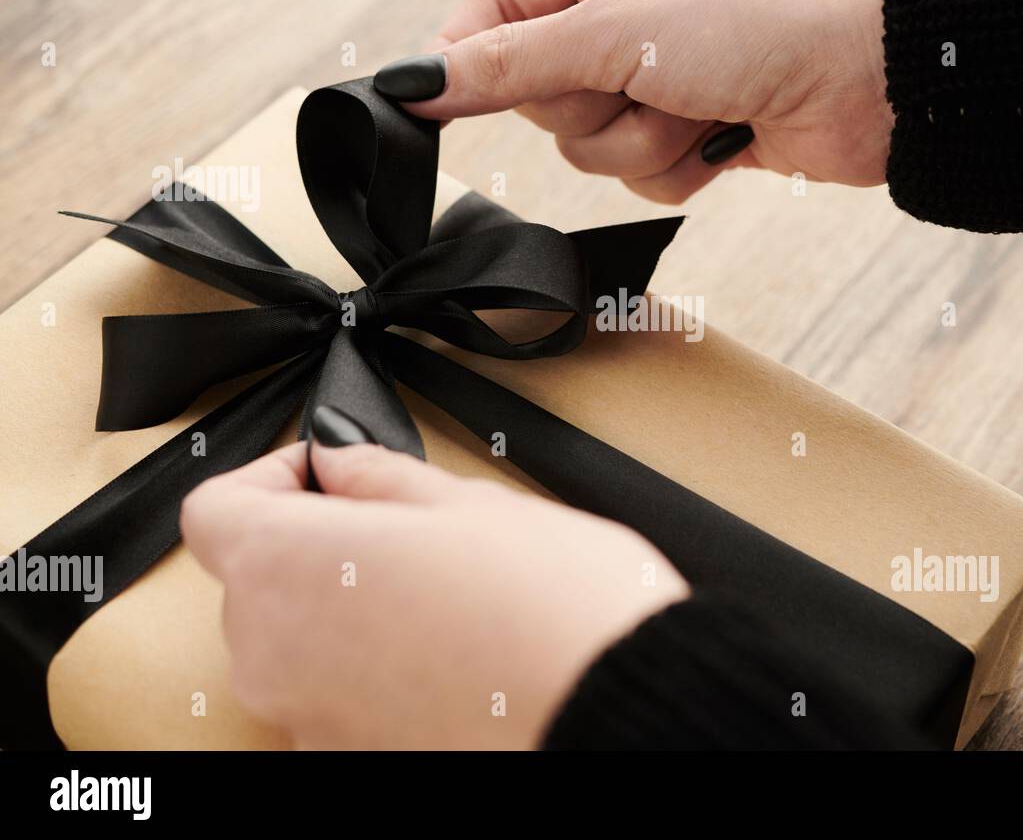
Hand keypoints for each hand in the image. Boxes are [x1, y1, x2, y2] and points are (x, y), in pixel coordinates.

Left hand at [180, 440, 688, 748]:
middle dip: (321, 542)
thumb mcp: (468, 503)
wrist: (609, 712)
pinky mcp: (348, 757)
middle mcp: (273, 652)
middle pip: (257, 578)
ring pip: (299, 641)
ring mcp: (306, 717)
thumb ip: (381, 477)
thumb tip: (344, 463)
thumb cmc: (549, 606)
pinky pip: (336, 697)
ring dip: (348, 609)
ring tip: (442, 593)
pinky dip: (373, 670)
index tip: (332, 472)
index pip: (214, 508)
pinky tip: (449, 651)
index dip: (272, 475)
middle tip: (407, 526)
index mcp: (285, 566)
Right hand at [380, 0, 890, 202]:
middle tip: (643, 79)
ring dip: (642, 141)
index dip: (469, 61)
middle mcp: (625, 9)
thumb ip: (512, 64)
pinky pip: (641, 174)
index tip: (433, 105)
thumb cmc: (761, 15)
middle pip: (540, 91)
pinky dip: (678, 166)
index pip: (494, 9)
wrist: (876, 75)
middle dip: (591, 104)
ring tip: (700, 106)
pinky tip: (725, 136)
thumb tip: (419, 82)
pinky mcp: (693, 128)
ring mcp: (660, 73)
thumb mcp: (618, 29)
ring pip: (590, 145)